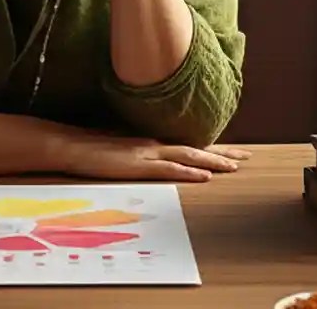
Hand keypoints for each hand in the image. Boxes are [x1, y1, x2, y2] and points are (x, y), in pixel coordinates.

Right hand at [53, 132, 251, 181]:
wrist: (69, 144)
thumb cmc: (90, 148)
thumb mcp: (119, 149)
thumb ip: (137, 151)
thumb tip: (150, 155)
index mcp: (150, 141)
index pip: (186, 143)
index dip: (211, 147)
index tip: (232, 151)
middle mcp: (153, 144)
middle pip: (195, 147)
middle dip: (222, 153)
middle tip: (247, 157)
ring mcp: (146, 153)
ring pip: (188, 155)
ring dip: (213, 161)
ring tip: (235, 166)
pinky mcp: (137, 165)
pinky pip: (169, 169)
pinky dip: (189, 171)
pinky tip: (205, 176)